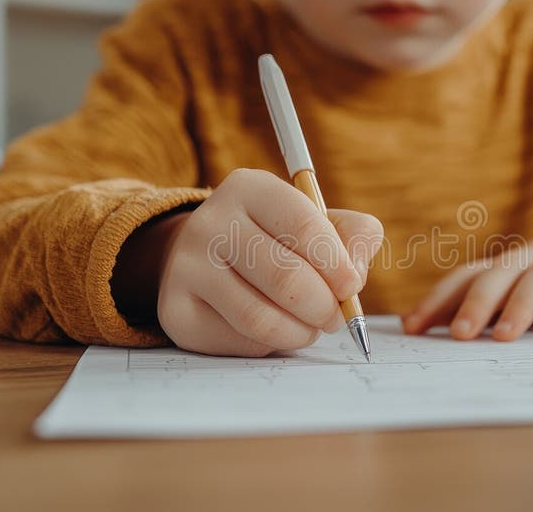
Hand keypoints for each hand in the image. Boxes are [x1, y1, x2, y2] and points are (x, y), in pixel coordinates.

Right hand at [117, 168, 382, 356]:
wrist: (207, 257)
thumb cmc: (279, 239)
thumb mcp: (320, 221)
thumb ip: (354, 237)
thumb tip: (355, 276)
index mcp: (250, 189)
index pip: (303, 226)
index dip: (336, 264)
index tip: (352, 287)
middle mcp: (211, 222)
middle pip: (284, 278)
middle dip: (323, 307)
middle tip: (335, 317)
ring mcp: (186, 267)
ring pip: (259, 318)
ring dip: (300, 332)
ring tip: (311, 327)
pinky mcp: (177, 310)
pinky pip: (238, 341)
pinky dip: (270, 344)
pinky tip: (275, 329)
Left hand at [402, 224, 532, 340]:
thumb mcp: (532, 292)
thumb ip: (493, 309)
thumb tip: (435, 332)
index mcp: (517, 264)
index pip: (470, 276)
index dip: (439, 299)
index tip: (412, 328)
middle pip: (503, 273)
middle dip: (477, 303)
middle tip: (459, 336)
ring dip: (523, 304)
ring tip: (506, 337)